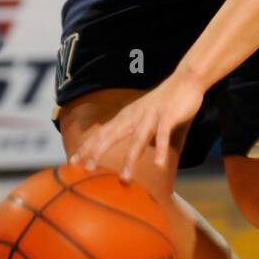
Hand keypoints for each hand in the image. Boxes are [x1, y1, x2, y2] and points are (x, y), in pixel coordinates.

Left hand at [71, 70, 206, 181]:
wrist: (186, 80)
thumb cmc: (165, 101)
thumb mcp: (144, 116)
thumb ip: (136, 131)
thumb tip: (132, 152)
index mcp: (127, 117)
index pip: (101, 133)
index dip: (86, 147)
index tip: (72, 162)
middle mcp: (134, 117)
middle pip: (111, 136)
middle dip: (97, 153)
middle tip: (85, 171)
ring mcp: (151, 117)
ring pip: (137, 141)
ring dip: (130, 160)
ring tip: (124, 179)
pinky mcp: (167, 117)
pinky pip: (163, 136)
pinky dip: (161, 150)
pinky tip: (158, 165)